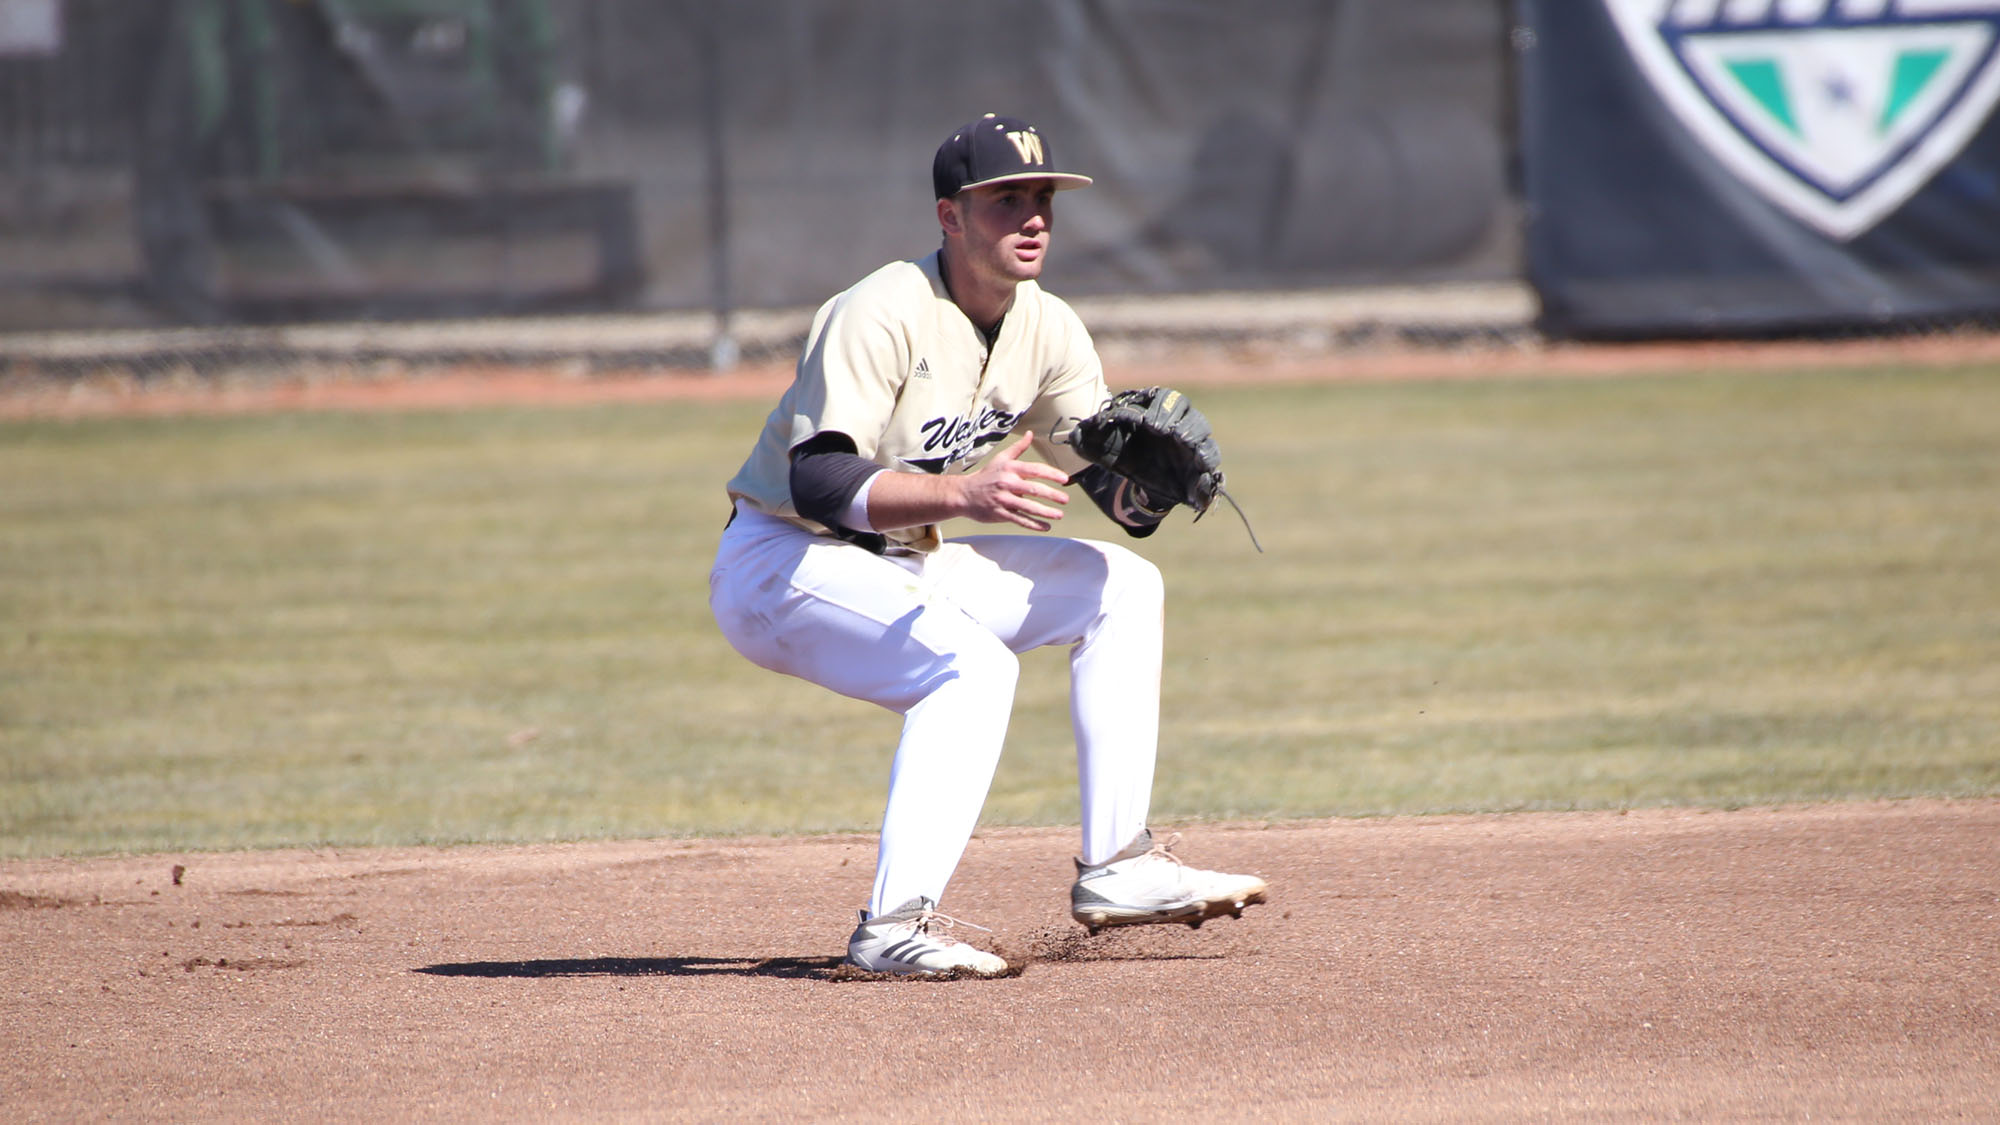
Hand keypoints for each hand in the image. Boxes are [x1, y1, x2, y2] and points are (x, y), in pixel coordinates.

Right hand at [955, 432, 1070, 530]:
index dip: (1051, 474)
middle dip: (1052, 495)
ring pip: (1028, 507)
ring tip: (1059, 514)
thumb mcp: (1001, 459)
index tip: (1064, 479)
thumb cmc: (985, 476)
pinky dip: (1034, 524)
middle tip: (1065, 499)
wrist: (963, 494)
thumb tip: (1030, 434)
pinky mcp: (1000, 514)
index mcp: (1010, 469)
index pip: (1035, 470)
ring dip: (1046, 512)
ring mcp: (1003, 500)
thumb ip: (1018, 448)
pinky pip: (1020, 520)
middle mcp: (1007, 483)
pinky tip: (1046, 527)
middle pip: (1034, 489)